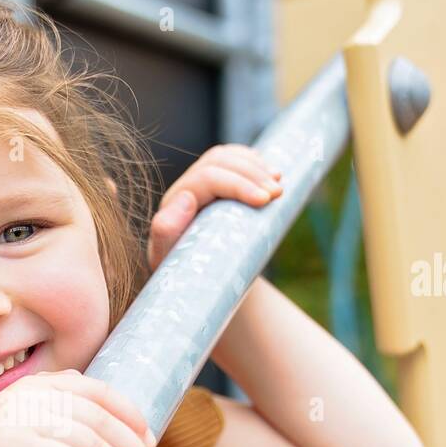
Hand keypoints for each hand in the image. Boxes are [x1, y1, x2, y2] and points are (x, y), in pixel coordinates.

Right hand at [0, 370, 156, 446]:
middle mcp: (27, 396)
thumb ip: (62, 419)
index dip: (130, 416)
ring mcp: (20, 421)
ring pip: (91, 445)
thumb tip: (120, 421)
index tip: (149, 444)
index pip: (97, 391)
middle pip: (99, 420)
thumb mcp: (31, 435)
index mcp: (36, 386)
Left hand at [147, 144, 282, 270]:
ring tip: (279, 184)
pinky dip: (254, 163)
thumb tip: (186, 198)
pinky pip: (233, 161)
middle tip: (278, 193)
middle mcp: (184, 191)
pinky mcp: (216, 189)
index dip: (237, 184)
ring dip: (256, 165)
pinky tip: (270, 173)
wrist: (200, 289)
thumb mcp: (175, 266)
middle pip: (218, 161)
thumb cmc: (187, 282)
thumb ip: (166, 235)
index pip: (206, 178)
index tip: (265, 200)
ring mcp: (199, 188)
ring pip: (227, 157)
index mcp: (173, 206)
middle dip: (252, 173)